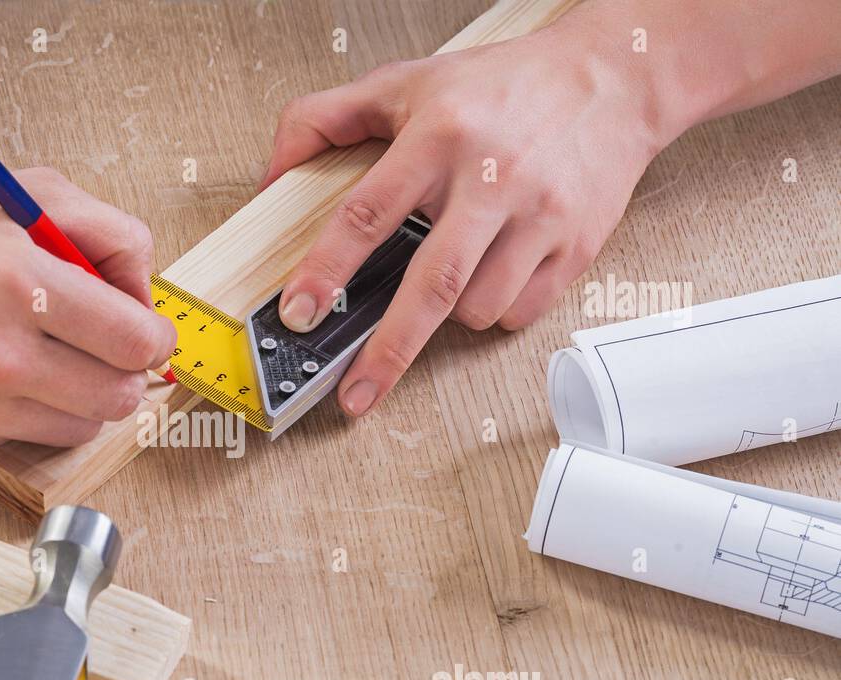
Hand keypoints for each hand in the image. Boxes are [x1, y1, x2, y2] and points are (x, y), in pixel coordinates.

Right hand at [0, 168, 172, 456]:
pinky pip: (26, 438)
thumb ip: (110, 234)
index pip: (136, 342)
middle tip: (104, 349)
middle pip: (119, 397)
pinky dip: (25, 411)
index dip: (153, 338)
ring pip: (80, 426)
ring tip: (46, 356)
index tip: (146, 333)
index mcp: (24, 284)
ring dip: (79, 395)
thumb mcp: (30, 195)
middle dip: (123, 371)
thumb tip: (147, 300)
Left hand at [261, 22, 672, 417]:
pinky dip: (496, 310)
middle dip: (388, 351)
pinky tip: (493, 273)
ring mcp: (539, 214)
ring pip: (478, 308)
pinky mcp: (576, 243)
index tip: (299, 313)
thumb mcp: (406, 83)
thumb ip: (326, 119)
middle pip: (432, 285)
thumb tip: (272, 177)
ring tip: (449, 276)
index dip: (327, 270)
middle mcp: (490, 177)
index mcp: (438, 136)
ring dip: (449, 317)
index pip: (368, 214)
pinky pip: (521, 310)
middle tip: (355, 395)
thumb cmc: (502, 86)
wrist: (612, 78)